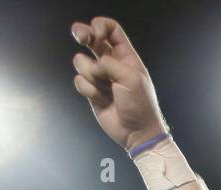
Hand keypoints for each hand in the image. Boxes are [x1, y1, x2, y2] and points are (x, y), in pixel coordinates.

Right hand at [71, 18, 168, 151]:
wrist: (137, 133)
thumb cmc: (140, 105)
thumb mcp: (131, 79)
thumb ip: (111, 64)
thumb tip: (94, 63)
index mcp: (125, 56)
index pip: (111, 30)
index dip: (100, 26)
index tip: (96, 34)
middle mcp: (111, 63)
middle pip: (91, 38)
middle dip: (83, 33)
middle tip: (80, 37)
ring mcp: (100, 77)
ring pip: (81, 62)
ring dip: (91, 75)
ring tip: (106, 89)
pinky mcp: (91, 91)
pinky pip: (79, 82)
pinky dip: (89, 91)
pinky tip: (102, 101)